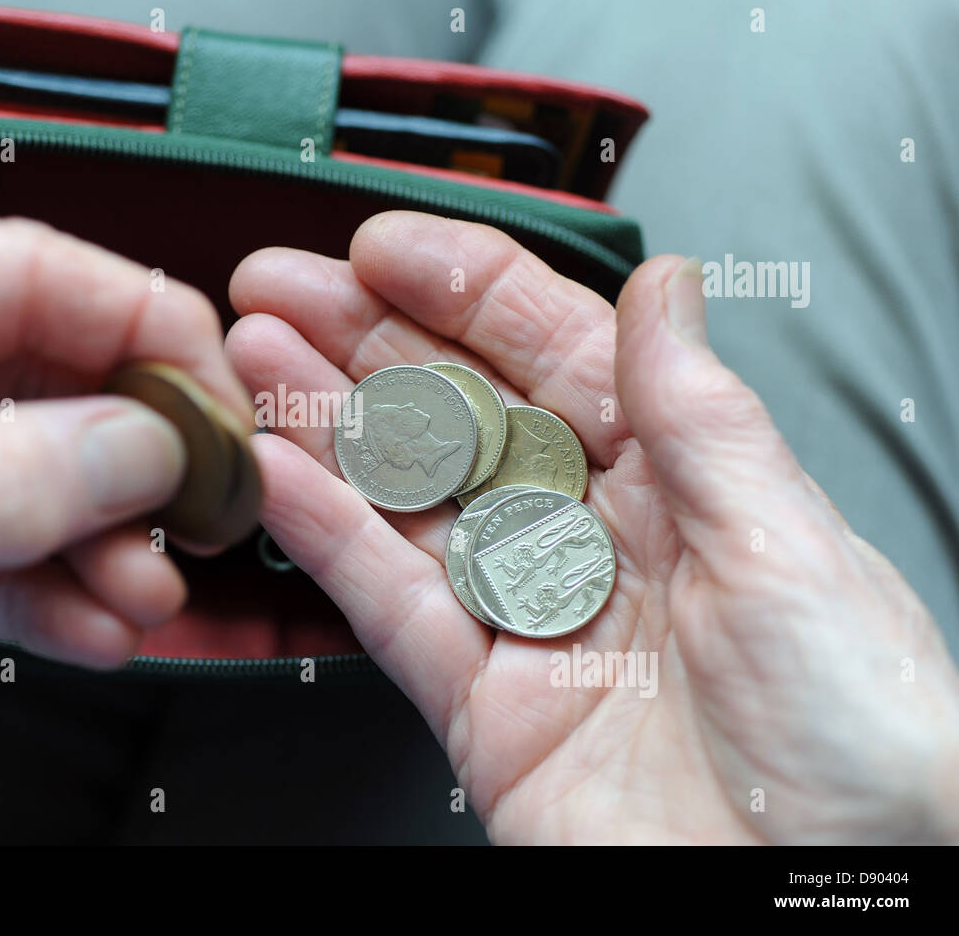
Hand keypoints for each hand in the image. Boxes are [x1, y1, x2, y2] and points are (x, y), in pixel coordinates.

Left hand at [0, 218, 248, 837]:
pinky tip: (91, 622)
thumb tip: (141, 443)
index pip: (19, 273)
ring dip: (93, 535)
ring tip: (145, 590)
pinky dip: (39, 587)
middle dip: (121, 454)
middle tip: (196, 508)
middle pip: (27, 374)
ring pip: (10, 470)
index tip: (215, 396)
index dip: (139, 326)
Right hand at [225, 210, 958, 843]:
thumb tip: (663, 287)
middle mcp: (599, 545)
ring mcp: (530, 622)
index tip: (386, 247)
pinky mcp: (482, 708)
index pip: (558, 356)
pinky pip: (392, 607)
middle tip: (282, 285)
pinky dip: (329, 540)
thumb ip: (700, 415)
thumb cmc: (862, 740)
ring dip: (327, 424)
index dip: (466, 292)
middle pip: (463, 417)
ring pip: (409, 502)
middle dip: (367, 341)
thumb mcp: (790, 547)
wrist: (823, 902)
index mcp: (687, 488)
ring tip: (254, 355)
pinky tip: (277, 475)